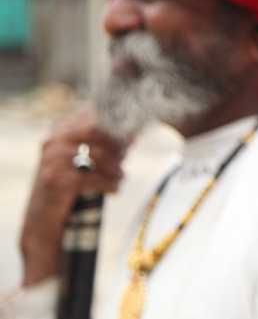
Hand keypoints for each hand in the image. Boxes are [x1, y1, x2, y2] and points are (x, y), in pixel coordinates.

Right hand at [19, 110, 127, 286]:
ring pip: (99, 155)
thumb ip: (107, 142)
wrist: (43, 218)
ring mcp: (52, 160)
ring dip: (116, 169)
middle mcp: (54, 140)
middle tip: (124, 160)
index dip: (117, 128)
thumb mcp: (87, 158)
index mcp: (62, 128)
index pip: (96, 117)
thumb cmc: (70, 183)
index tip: (129, 141)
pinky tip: (114, 189)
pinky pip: (93, 178)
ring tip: (120, 177)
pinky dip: (109, 184)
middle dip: (117, 146)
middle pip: (99, 131)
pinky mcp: (55, 180)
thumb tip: (135, 130)